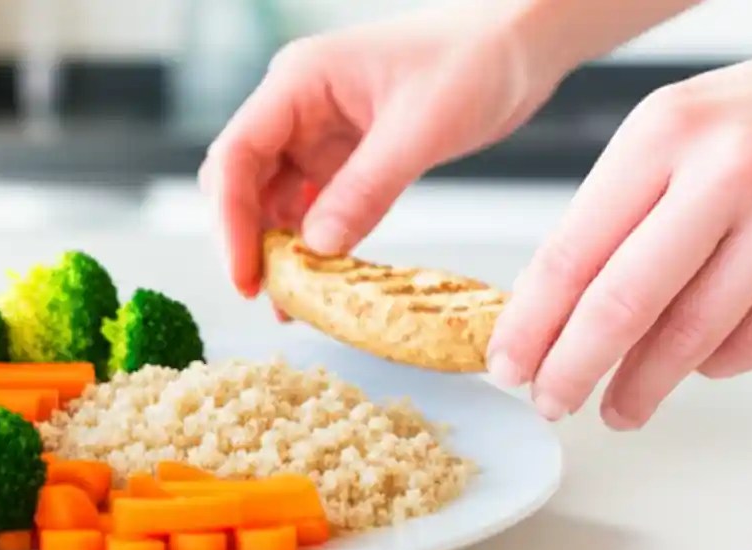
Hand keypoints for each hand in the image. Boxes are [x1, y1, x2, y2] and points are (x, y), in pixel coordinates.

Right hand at [198, 4, 565, 297]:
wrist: (521, 43)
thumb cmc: (476, 59)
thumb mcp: (421, 128)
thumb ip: (366, 188)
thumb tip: (317, 249)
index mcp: (299, 83)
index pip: (237, 155)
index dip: (230, 220)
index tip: (244, 275)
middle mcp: (298, 109)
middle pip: (242, 182)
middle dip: (246, 240)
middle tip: (264, 295)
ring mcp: (318, 135)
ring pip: (272, 202)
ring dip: (278, 250)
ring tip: (292, 303)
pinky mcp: (344, 159)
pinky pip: (312, 209)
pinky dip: (312, 246)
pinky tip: (320, 282)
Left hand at [486, 58, 751, 429]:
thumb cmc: (750, 115)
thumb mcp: (667, 134)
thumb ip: (607, 213)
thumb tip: (537, 304)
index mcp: (663, 134)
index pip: (570, 254)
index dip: (530, 325)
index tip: (506, 366)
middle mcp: (725, 170)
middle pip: (624, 303)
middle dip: (575, 368)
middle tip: (550, 402)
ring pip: (695, 332)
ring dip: (646, 383)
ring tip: (618, 408)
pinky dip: (715, 361)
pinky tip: (694, 367)